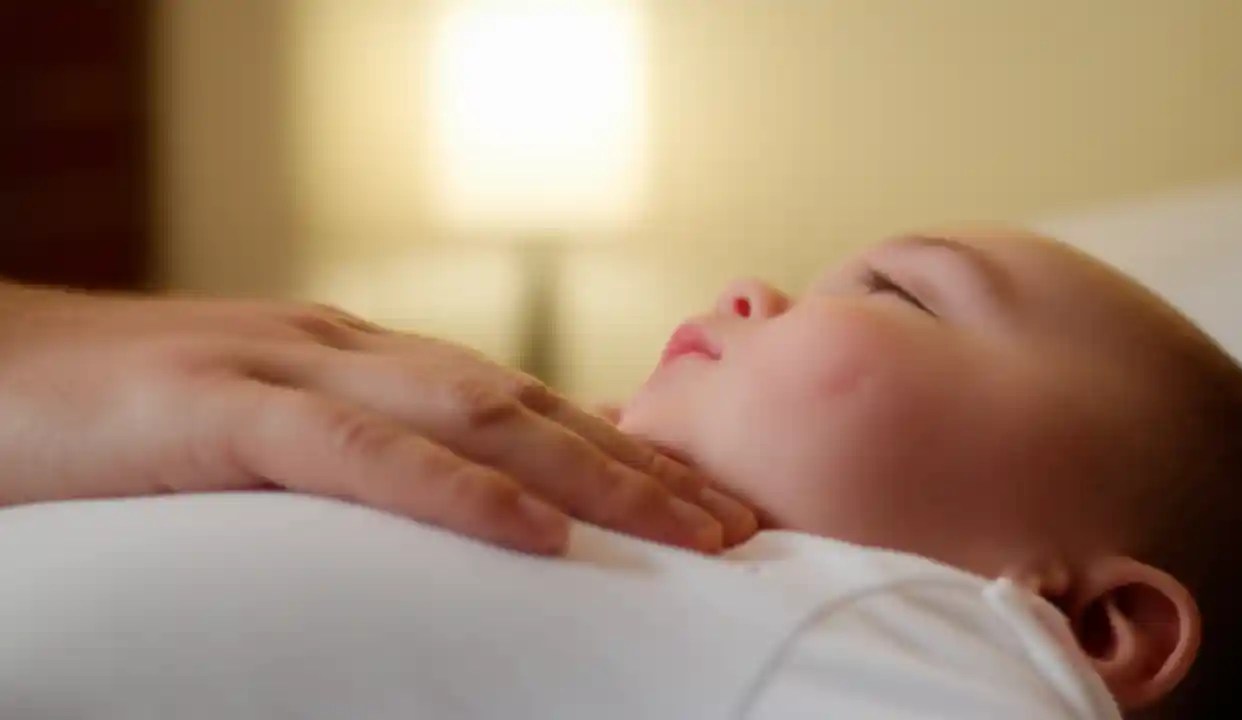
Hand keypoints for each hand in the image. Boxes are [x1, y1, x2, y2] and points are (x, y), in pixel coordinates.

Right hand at [0, 284, 756, 553]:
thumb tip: (438, 529)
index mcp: (358, 363)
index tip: (702, 508)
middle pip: (532, 404)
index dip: (621, 454)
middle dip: (642, 467)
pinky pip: (362, 451)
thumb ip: (346, 468)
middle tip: (738, 528)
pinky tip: (537, 531)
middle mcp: (347, 351)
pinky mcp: (220, 409)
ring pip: (477, 413)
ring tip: (688, 529)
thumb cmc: (117, 425)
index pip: (521, 404)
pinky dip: (458, 490)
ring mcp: (288, 368)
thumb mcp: (256, 443)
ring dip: (595, 473)